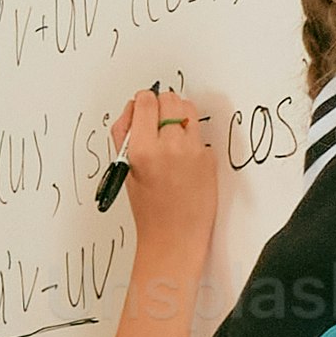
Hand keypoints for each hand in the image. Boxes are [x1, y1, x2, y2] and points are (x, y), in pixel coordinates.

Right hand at [107, 84, 226, 258]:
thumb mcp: (126, 170)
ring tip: (171, 133)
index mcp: (143, 150)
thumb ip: (126, 135)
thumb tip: (134, 109)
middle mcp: (170, 146)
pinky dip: (189, 137)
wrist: (175, 237)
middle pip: (169, 99)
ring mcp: (193, 151)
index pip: (145, 101)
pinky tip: (183, 155)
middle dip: (160, 105)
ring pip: (187, 108)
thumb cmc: (148, 210)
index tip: (143, 108)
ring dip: (177, 114)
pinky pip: (198, 132)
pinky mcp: (209, 157)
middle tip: (156, 120)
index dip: (142, 102)